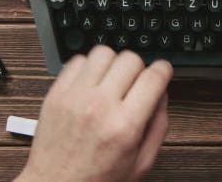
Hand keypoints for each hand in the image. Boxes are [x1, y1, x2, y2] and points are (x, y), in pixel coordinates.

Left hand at [17, 46, 172, 181]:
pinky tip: (91, 84)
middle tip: (135, 84)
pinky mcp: (57, 94)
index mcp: (125, 125)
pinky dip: (88, 67)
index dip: (164, 70)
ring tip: (111, 81)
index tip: (162, 72)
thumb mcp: (141, 163)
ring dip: (113, 64)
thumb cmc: (96, 179)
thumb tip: (162, 95)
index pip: (154, 77)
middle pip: (130, 59)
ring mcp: (75, 97)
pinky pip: (77, 61)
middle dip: (139, 69)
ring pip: (103, 53)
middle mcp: (100, 106)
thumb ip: (158, 127)